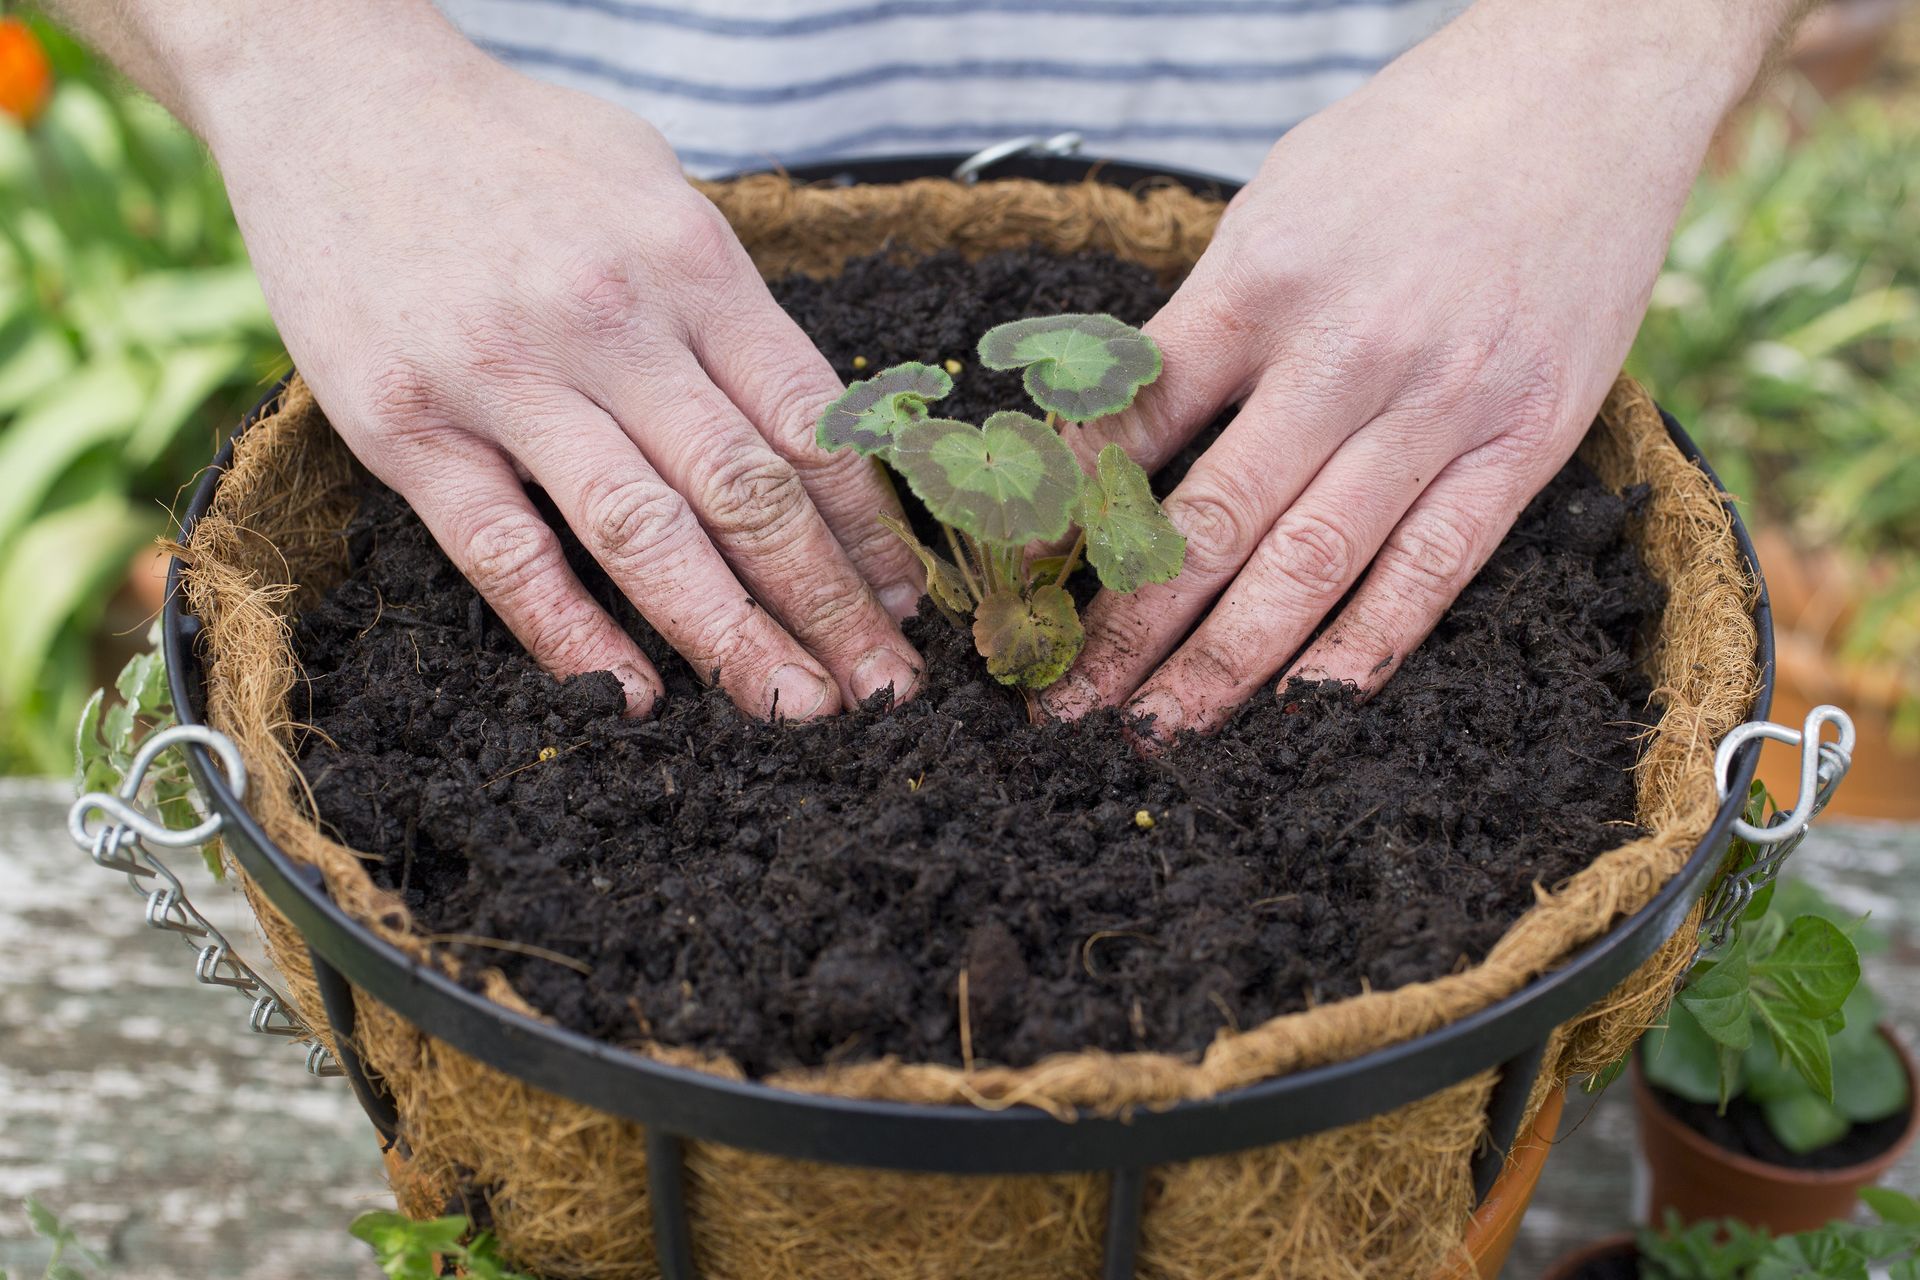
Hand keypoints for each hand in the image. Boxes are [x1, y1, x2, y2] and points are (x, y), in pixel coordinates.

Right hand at [198, 17, 923, 718]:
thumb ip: (730, 310)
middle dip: (828, 603)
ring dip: (730, 637)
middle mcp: (610, 319)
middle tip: (886, 691)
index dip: (868, 526)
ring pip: (642, 533)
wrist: (333, 91)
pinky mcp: (403, 423)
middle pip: (746, 490)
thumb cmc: (517, 149)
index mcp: (689, 261)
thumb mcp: (656, 188)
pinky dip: (570, 632)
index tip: (904, 602)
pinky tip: (633, 694)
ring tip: (795, 711)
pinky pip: (503, 550)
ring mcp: (503, 374)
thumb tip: (825, 434)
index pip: (809, 419)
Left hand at [1045, 0, 1786, 734]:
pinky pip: (1433, 569)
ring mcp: (1442, 405)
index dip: (1065, 524)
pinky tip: (1305, 708)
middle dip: (1126, 631)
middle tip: (1064, 707)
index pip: (1131, 428)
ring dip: (1224, 667)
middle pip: (1209, 522)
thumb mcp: (1271, 204)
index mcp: (1259, 284)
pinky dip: (1366, 649)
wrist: (1586, 91)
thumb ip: (1202, 324)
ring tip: (1157, 733)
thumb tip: (1116, 440)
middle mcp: (1345, 354)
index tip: (1019, 593)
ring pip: (1311, 566)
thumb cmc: (1408, 145)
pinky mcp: (1526, 442)